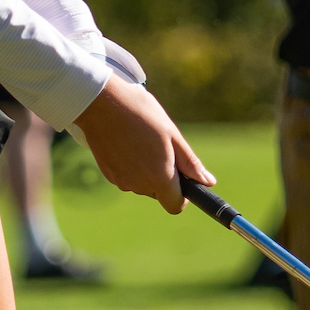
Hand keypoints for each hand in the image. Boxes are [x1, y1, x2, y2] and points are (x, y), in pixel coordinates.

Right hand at [75, 72, 210, 211]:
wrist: (101, 103)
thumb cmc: (141, 114)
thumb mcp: (172, 135)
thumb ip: (190, 163)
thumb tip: (208, 183)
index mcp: (159, 178)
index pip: (175, 206)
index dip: (183, 196)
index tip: (183, 177)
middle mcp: (139, 185)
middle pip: (159, 193)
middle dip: (164, 176)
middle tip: (160, 146)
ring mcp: (121, 181)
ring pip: (142, 184)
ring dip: (147, 170)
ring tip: (142, 140)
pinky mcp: (108, 174)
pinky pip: (127, 177)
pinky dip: (131, 166)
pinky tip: (127, 143)